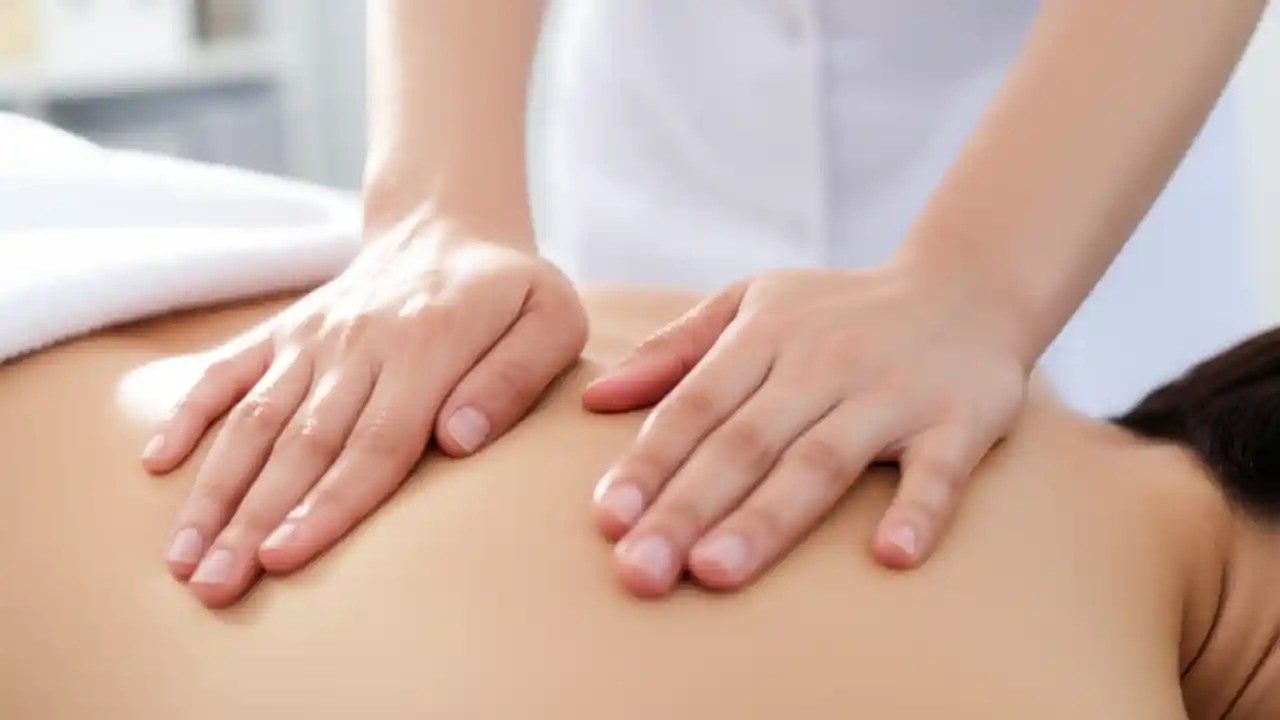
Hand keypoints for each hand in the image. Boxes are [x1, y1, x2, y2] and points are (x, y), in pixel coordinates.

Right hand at [142, 215, 586, 606]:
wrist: (448, 224)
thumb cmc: (510, 289)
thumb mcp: (551, 320)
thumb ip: (514, 378)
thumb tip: (457, 441)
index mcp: (428, 344)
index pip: (375, 442)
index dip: (328, 505)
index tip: (284, 559)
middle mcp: (359, 342)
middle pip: (302, 444)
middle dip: (255, 520)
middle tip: (217, 588)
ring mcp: (313, 335)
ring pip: (255, 418)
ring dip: (216, 489)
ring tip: (183, 560)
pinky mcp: (284, 329)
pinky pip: (227, 369)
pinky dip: (189, 412)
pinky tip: (156, 464)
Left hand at [582, 266, 1027, 596]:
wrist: (967, 287)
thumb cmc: (838, 310)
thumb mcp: (751, 303)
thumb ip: (674, 351)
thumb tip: (593, 399)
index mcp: (765, 336)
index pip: (696, 406)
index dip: (650, 463)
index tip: (607, 520)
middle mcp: (822, 363)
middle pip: (745, 443)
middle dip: (687, 509)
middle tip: (640, 572)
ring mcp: (892, 392)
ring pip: (822, 460)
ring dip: (768, 518)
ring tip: (715, 574)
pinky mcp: (960, 419)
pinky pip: (940, 470)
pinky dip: (919, 510)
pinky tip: (890, 555)